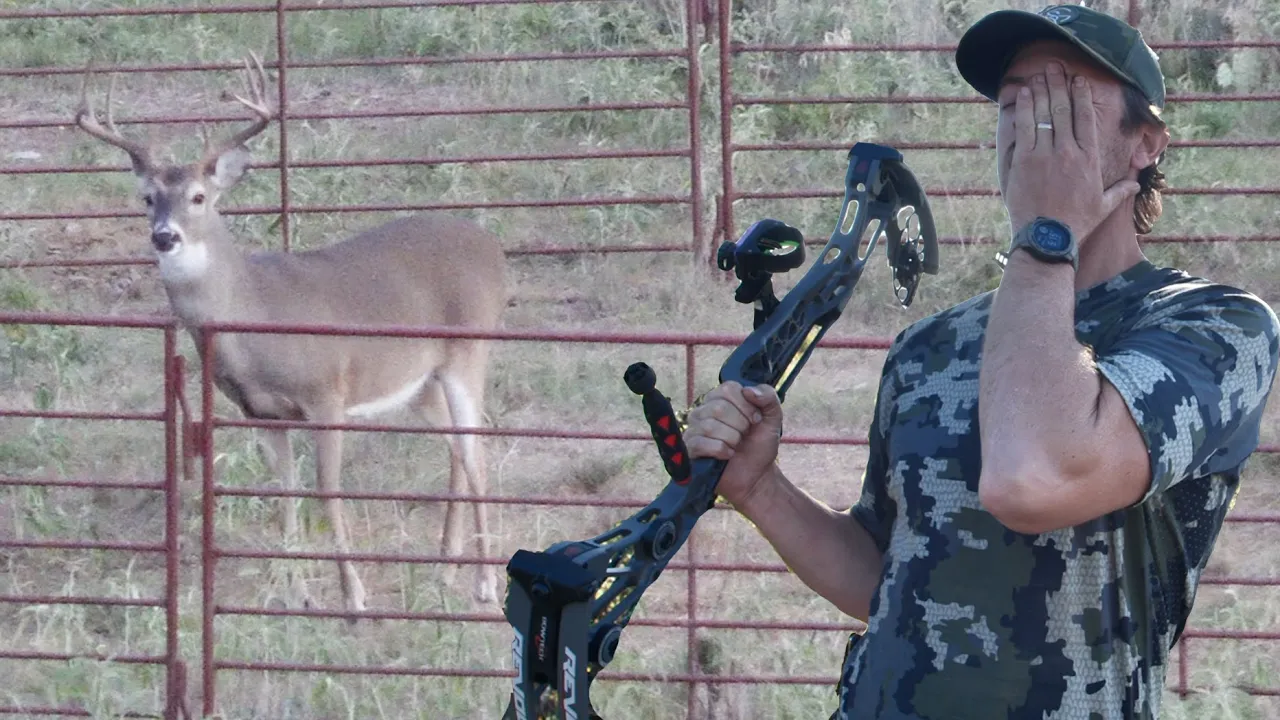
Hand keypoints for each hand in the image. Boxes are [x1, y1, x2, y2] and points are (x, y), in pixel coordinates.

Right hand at [683, 381, 783, 507]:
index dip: (746, 406)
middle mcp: (703, 410)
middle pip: (718, 407)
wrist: (757, 475)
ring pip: (710, 426)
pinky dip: (721, 450)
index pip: (728, 389)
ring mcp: (693, 429)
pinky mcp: (690, 449)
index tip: (755, 420)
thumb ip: (768, 396)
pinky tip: (728, 455)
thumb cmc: (760, 444)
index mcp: (720, 398)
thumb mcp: (773, 417)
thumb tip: (748, 390)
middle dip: (740, 425)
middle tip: (744, 435)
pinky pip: (702, 444)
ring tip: (736, 446)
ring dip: (732, 439)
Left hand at [1003, 61, 1139, 243]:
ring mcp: (1045, 156)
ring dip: (1041, 92)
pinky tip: (1022, 94)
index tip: (1079, 80)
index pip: (1087, 119)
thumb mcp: (1103, 206)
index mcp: (1089, 159)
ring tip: (1038, 75)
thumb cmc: (1075, 224)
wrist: (1047, 239)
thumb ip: (1120, 190)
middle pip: (1064, 110)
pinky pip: (1024, 129)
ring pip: (1043, 115)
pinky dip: (1023, 109)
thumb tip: (1137, 183)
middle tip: (1055, 67)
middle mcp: (1069, 152)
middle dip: (1059, 85)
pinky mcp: (1023, 162)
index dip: (1082, 96)